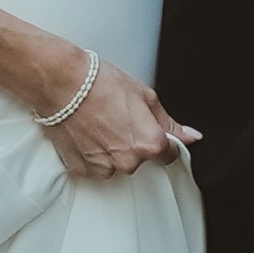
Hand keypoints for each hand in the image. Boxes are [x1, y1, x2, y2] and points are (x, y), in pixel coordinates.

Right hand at [44, 55, 197, 183]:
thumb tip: (191, 136)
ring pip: (116, 164)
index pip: (169, 154)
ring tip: (99, 124)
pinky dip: (92, 154)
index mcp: (150, 144)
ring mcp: (103, 168)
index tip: (150, 130)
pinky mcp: (81, 169)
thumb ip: (169, 123)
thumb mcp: (145, 96)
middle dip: (133, 143)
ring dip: (111, 150)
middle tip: (119, 119)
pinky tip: (86, 133)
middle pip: (140, 159)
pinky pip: (94, 166)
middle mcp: (128, 162)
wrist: (62, 83)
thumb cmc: (100, 84)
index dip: (162, 140)